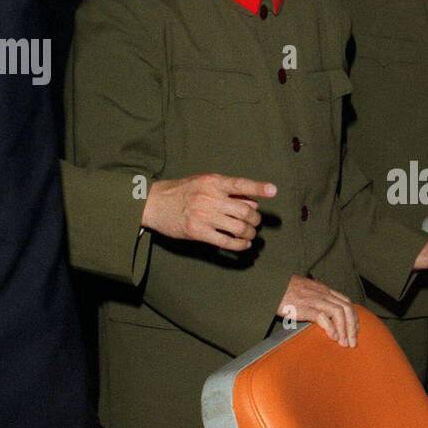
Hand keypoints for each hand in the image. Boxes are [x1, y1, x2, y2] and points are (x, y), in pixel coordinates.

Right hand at [141, 174, 276, 250]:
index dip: (258, 188)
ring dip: (250, 233)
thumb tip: (253, 203)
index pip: (240, 184)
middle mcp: (209, 197)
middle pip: (245, 211)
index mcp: (212, 182)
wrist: (153, 203)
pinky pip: (226, 241)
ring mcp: (204, 215)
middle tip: (255, 223)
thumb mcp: (204, 183)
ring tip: (251, 235)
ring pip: (238, 227)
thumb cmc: (182, 191)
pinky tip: (244, 245)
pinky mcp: (198, 232)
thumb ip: (228, 192)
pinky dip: (239, 245)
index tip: (273, 190)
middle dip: (255, 220)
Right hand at [277, 275, 358, 346]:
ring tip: (344, 343)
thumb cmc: (285, 291)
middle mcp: (322, 293)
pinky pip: (322, 316)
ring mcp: (313, 299)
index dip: (353, 317)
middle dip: (352, 327)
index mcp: (324, 290)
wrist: (271, 285)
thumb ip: (317, 300)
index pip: (346, 302)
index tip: (354, 330)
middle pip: (347, 308)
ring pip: (338, 312)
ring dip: (344, 329)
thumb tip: (324, 316)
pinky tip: (333, 337)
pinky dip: (330, 327)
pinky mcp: (303, 306)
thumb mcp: (306, 292)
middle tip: (353, 342)